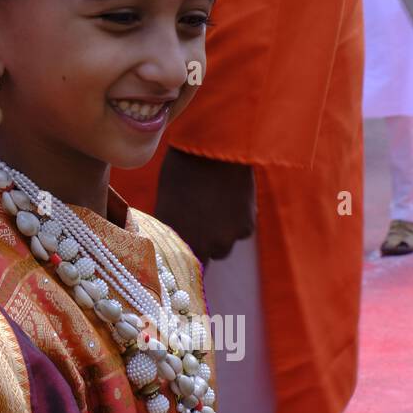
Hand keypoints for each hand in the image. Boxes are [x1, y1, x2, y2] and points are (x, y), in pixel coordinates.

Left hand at [153, 148, 254, 263]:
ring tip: (215, 205)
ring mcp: (224, 240)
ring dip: (220, 235)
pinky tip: (232, 198)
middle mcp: (199, 245)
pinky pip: (240, 233)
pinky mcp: (245, 230)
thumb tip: (174, 236)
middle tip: (200, 219)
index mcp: (174, 239)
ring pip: (222, 247)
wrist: (217, 147)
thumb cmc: (184, 167)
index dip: (180, 260)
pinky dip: (237, 221)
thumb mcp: (167, 198)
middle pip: (201, 257)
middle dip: (200, 244)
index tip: (181, 257)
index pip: (176, 264)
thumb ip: (172, 224)